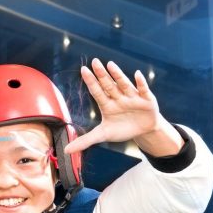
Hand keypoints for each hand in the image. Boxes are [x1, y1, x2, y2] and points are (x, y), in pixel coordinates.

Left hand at [65, 59, 181, 156]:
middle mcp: (118, 97)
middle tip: (94, 62)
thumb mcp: (104, 135)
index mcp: (107, 104)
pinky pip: (143, 89)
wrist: (143, 130)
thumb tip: (67, 150)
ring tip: (110, 65)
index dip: (91, 82)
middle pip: (109, 85)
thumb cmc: (122, 129)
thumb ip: (85, 141)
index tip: (83, 70)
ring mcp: (132, 97)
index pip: (97, 91)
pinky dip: (140, 83)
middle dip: (102, 74)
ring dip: (118, 75)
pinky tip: (137, 75)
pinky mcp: (146, 99)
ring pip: (123, 84)